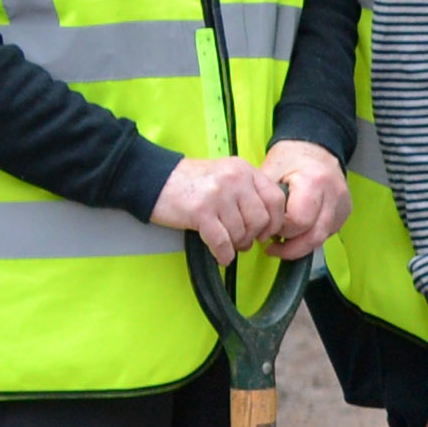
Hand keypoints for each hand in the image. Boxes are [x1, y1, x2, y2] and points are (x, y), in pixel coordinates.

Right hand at [150, 153, 282, 259]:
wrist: (152, 178)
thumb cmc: (189, 181)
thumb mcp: (224, 174)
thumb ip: (247, 190)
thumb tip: (268, 220)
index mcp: (243, 169)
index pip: (275, 199)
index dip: (275, 221)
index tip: (267, 232)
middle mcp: (234, 179)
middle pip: (260, 219)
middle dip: (254, 236)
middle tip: (244, 242)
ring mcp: (218, 195)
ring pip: (241, 232)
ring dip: (237, 245)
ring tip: (229, 245)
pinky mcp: (200, 212)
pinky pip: (222, 241)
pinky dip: (224, 254)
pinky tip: (221, 256)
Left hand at [259, 140, 351, 257]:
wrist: (314, 148)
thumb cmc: (290, 159)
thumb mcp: (268, 173)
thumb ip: (264, 201)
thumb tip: (257, 228)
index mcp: (314, 182)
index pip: (299, 221)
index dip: (280, 230)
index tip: (267, 227)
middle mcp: (334, 194)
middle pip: (314, 236)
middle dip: (291, 246)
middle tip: (272, 246)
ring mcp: (343, 204)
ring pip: (322, 239)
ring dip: (300, 246)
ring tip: (283, 244)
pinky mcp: (345, 211)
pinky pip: (328, 234)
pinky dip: (310, 238)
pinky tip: (297, 233)